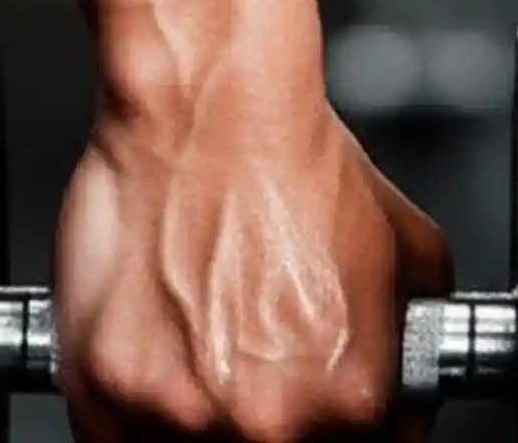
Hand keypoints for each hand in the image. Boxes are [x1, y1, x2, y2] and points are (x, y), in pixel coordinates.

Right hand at [54, 96, 452, 441]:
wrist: (208, 106)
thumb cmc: (293, 163)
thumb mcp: (409, 253)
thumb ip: (413, 346)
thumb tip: (408, 395)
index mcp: (351, 401)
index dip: (328, 434)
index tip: (303, 417)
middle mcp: (268, 420)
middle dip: (259, 427)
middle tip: (241, 372)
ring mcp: (178, 410)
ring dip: (190, 423)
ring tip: (193, 358)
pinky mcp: (104, 385)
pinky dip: (129, 416)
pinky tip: (151, 359)